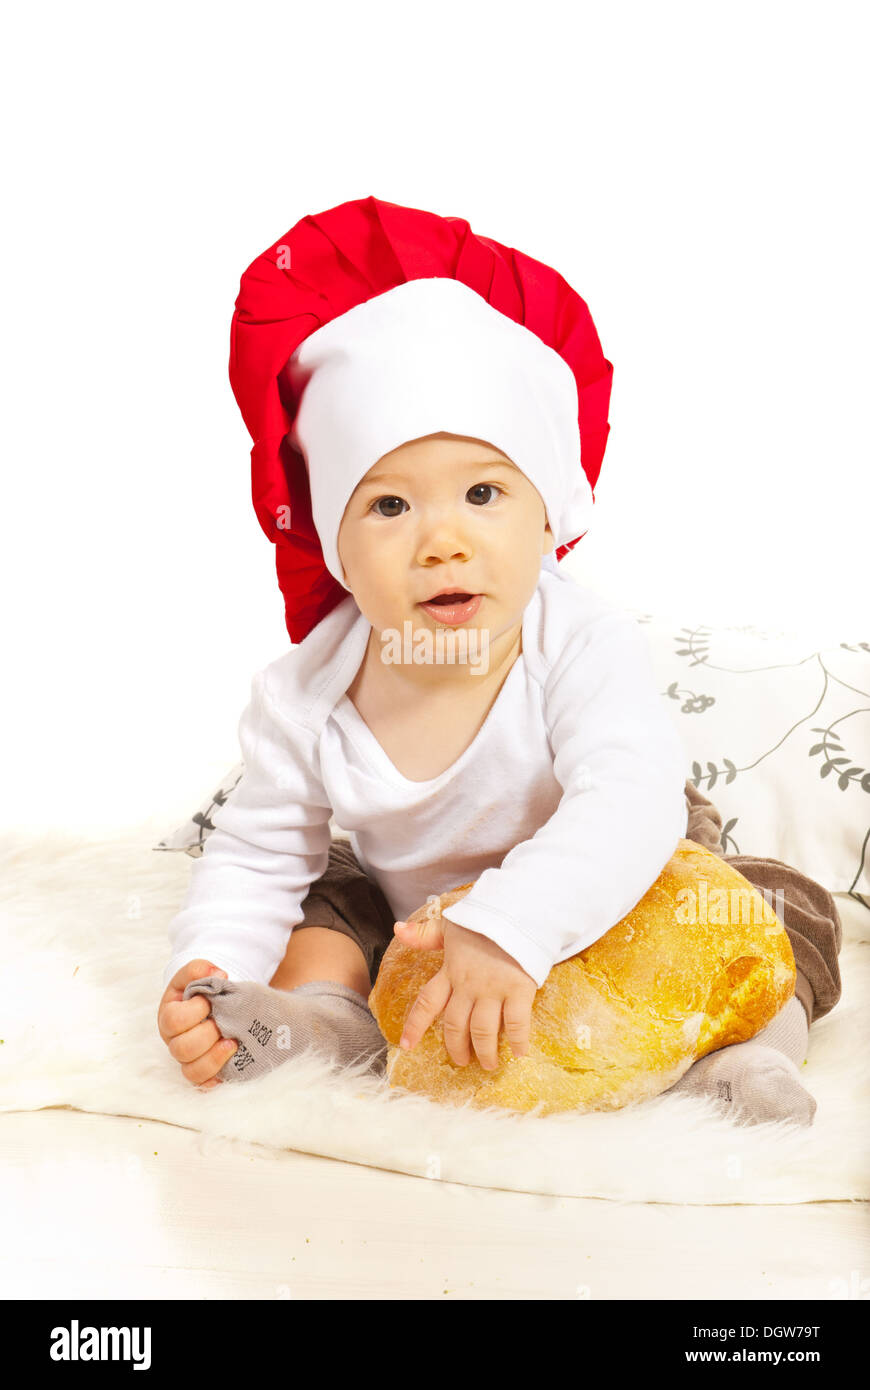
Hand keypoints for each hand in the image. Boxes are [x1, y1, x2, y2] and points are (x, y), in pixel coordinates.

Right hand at [157, 959, 238, 1088]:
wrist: (212, 1005)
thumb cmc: (201, 992)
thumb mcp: (196, 974)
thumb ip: (200, 969)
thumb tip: (219, 975)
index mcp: (168, 1018)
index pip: (174, 1020)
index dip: (195, 1010)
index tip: (210, 1000)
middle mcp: (174, 1042)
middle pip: (183, 1049)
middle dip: (207, 1034)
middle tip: (221, 1022)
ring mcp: (188, 1060)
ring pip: (192, 1071)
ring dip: (215, 1056)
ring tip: (233, 1042)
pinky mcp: (203, 1073)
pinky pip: (204, 1085)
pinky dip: (216, 1077)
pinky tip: (231, 1061)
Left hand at [393, 916, 536, 1069]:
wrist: (517, 908)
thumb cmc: (484, 918)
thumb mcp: (450, 923)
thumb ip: (425, 934)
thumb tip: (396, 929)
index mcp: (450, 970)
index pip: (427, 1002)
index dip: (415, 1026)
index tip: (406, 1046)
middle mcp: (468, 984)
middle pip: (455, 1024)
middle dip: (456, 1047)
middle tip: (461, 1061)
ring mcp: (494, 988)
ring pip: (482, 1030)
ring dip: (484, 1051)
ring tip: (489, 1064)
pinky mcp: (519, 989)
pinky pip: (516, 1022)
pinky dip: (518, 1041)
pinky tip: (519, 1053)